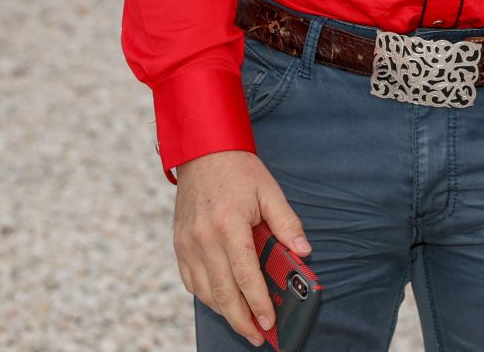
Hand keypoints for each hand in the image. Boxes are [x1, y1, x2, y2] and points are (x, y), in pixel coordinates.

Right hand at [173, 150, 310, 344]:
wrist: (202, 150)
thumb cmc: (238, 170)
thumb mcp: (269, 191)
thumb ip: (288, 224)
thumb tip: (304, 252)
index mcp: (229, 225)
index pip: (245, 275)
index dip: (258, 303)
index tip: (270, 322)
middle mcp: (204, 238)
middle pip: (223, 292)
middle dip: (242, 320)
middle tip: (258, 336)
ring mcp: (187, 243)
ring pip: (205, 292)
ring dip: (224, 312)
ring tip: (243, 323)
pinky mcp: (179, 244)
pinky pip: (190, 281)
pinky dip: (206, 296)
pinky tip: (221, 302)